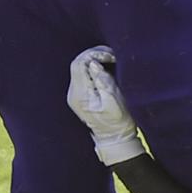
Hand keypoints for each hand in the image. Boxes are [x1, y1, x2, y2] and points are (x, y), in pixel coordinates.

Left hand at [67, 46, 144, 165]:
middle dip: (94, 54)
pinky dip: (93, 67)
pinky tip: (105, 66)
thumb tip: (94, 64)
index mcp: (80, 95)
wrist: (114, 138)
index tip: (111, 55)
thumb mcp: (115, 101)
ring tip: (110, 58)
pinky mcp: (79, 95)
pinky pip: (82, 75)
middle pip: (77, 64)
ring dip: (94, 59)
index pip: (79, 64)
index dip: (94, 54)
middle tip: (112, 54)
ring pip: (79, 68)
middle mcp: (73, 94)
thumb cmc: (118, 121)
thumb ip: (104, 82)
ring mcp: (75, 94)